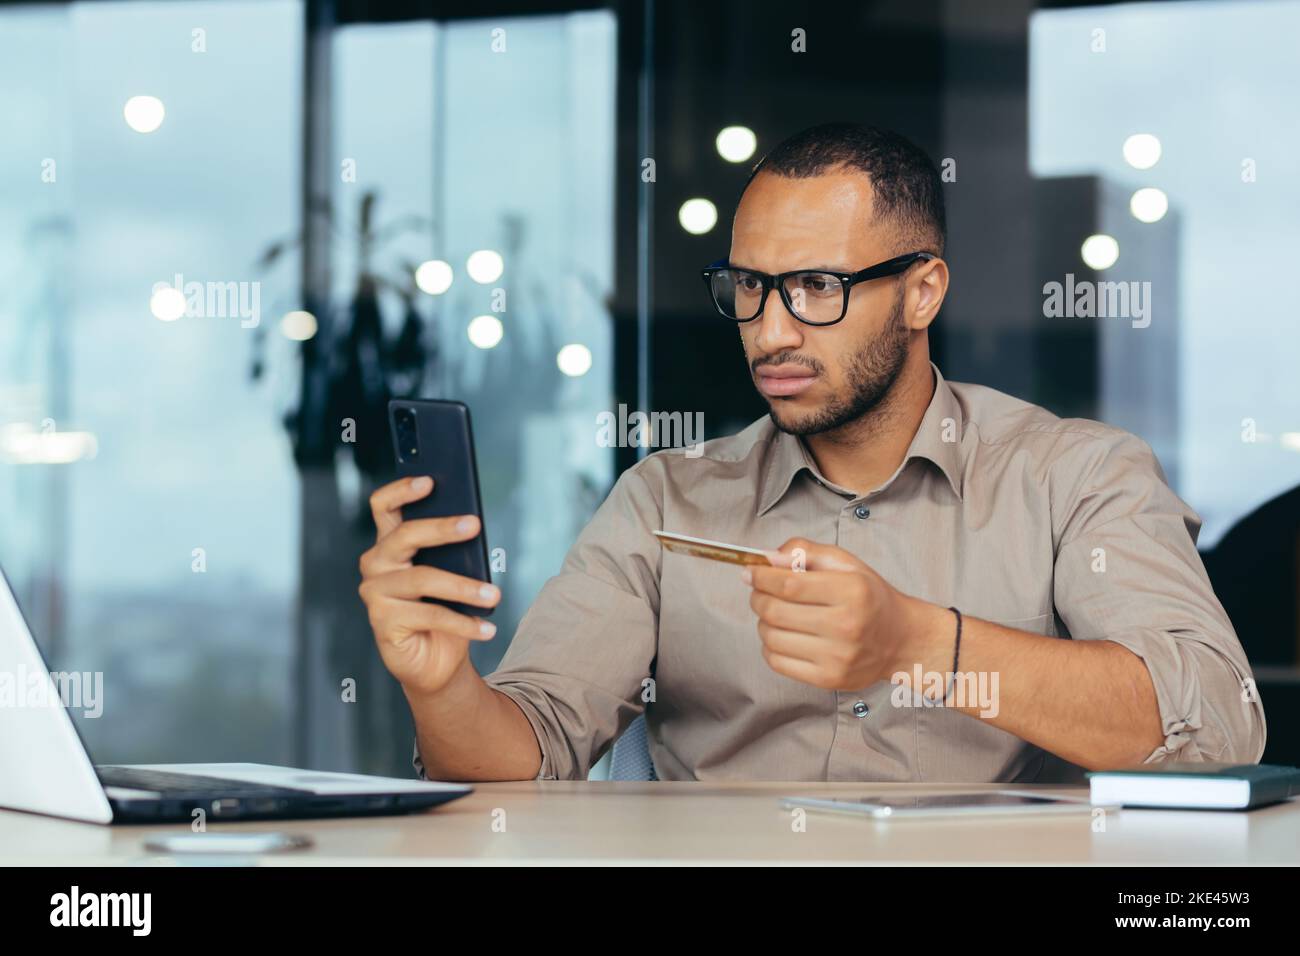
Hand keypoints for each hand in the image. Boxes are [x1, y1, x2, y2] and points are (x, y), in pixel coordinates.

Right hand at [358, 476, 500, 696]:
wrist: (437, 661)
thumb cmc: (445, 610)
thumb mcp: (452, 573)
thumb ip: (452, 550)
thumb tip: (472, 527)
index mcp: (389, 545)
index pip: (384, 507)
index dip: (402, 490)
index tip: (430, 481)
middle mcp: (376, 565)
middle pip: (404, 536)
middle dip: (441, 528)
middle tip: (473, 525)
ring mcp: (375, 594)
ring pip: (422, 579)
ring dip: (464, 587)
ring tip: (494, 595)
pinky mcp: (383, 622)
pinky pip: (429, 616)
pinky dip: (464, 623)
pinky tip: (486, 628)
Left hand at [744, 537, 945, 690]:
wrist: (901, 640)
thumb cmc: (870, 598)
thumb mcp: (847, 563)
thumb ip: (806, 552)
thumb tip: (768, 558)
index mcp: (851, 591)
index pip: (788, 584)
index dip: (761, 577)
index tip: (751, 572)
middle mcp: (845, 625)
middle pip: (775, 611)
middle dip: (758, 597)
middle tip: (760, 591)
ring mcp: (837, 656)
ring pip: (771, 636)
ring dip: (762, 621)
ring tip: (775, 614)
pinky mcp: (828, 678)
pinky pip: (777, 662)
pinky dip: (770, 645)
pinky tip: (783, 635)